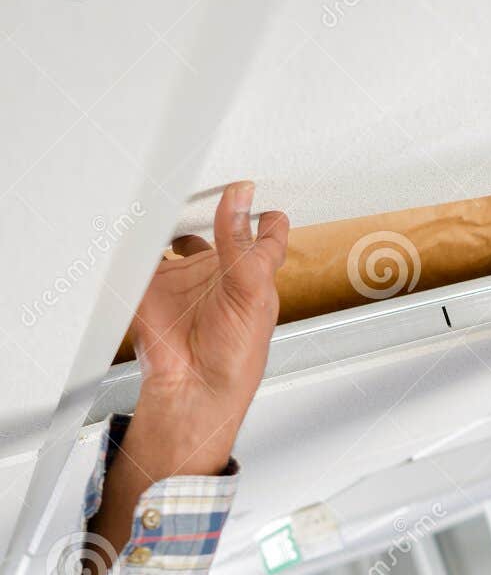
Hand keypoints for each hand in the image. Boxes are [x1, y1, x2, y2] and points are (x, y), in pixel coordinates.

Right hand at [128, 180, 288, 472]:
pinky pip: (144, 253)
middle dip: (213, 208)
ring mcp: (185, 279)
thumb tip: (241, 200)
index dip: (267, 218)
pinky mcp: (152, 285)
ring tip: (171, 196)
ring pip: (178, 235)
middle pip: (217, 229)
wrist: (192, 387)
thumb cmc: (234, 358)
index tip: (261, 197)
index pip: (265, 239)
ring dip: (173, 218)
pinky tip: (142, 223)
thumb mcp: (251, 292)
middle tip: (209, 186)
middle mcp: (218, 275)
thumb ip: (242, 244)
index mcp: (251, 276)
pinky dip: (140, 238)